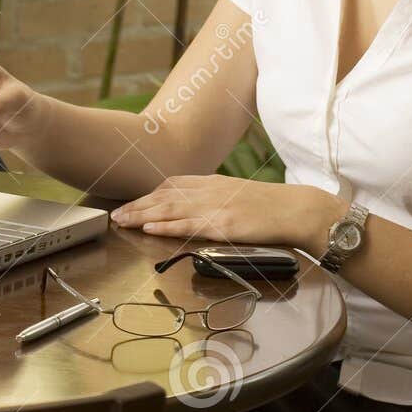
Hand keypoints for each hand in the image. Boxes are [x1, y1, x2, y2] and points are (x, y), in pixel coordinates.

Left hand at [109, 175, 340, 250]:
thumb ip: (213, 198)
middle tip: (114, 215)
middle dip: (136, 206)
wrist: (298, 209)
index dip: (147, 195)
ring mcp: (216, 206)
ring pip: (169, 210)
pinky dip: (166, 226)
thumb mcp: (236, 195)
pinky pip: (188, 225)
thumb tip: (192, 207)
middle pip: (164, 196)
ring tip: (121, 221)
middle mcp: (209, 191)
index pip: (171, 186)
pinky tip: (149, 228)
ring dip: (141, 216)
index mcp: (212, 183)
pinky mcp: (224, 224)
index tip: (129, 204)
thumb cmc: (271, 206)